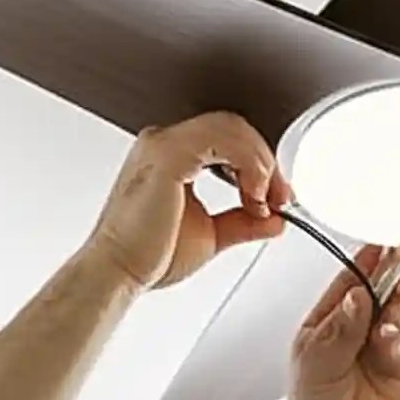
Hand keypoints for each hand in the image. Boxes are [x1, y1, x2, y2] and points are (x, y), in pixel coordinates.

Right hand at [91, 111, 292, 287]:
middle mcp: (164, 142)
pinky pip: (224, 141)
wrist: (119, 272)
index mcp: (171, 154)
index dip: (260, 162)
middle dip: (267, 162)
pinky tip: (251, 195)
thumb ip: (243, 221)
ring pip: (233, 128)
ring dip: (261, 163)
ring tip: (264, 200)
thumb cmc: (148, 255)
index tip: (277, 196)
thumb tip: (276, 219)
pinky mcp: (167, 155)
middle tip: (280, 198)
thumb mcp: (211, 233)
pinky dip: (250, 165)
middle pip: (234, 127)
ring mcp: (163, 144)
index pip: (228, 138)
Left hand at [289, 244, 399, 399]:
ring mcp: (381, 343)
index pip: (351, 280)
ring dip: (399, 306)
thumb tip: (358, 294)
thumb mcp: (316, 361)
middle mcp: (358, 325)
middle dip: (392, 276)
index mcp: (330, 318)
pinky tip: (393, 343)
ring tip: (393, 314)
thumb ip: (341, 328)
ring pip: (398, 311)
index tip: (382, 246)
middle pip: (381, 290)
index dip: (366, 261)